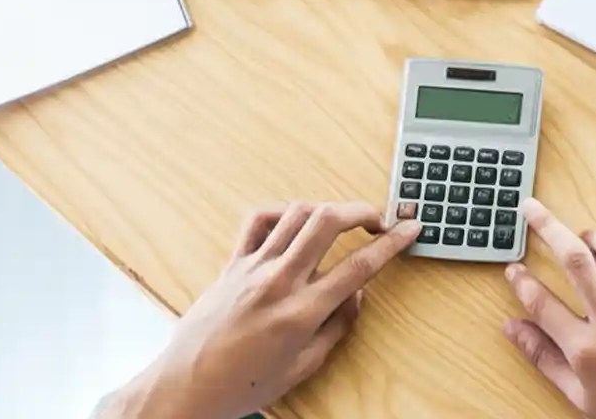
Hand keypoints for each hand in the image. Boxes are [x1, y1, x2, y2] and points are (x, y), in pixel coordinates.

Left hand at [102, 202, 420, 418]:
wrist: (186, 387)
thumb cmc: (243, 385)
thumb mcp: (303, 366)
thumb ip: (336, 326)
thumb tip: (356, 295)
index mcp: (300, 312)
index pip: (359, 266)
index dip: (391, 243)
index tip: (409, 228)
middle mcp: (277, 282)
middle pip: (327, 221)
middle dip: (361, 210)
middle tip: (378, 218)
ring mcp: (252, 268)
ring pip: (296, 213)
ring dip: (327, 208)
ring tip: (341, 220)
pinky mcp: (232, 264)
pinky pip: (258, 221)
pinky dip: (283, 212)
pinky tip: (295, 222)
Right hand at [503, 199, 595, 418]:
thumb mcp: (578, 397)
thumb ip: (543, 358)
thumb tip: (512, 329)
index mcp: (587, 350)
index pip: (542, 302)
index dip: (522, 282)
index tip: (514, 269)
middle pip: (574, 263)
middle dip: (547, 229)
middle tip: (532, 209)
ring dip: (594, 235)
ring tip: (582, 233)